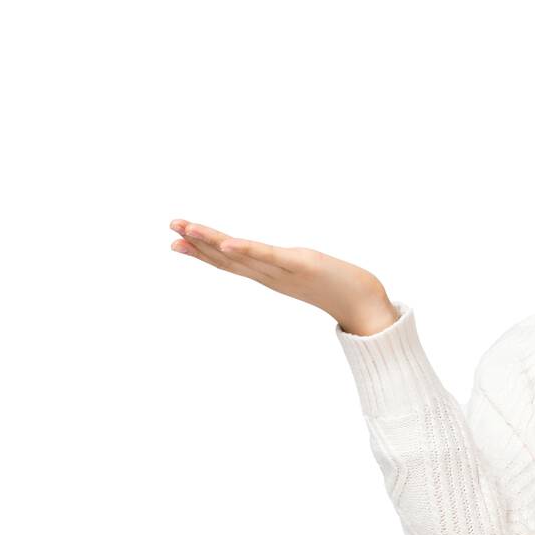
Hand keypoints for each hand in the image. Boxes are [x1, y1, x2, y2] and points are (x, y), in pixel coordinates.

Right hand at [169, 219, 398, 334]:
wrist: (365, 305)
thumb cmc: (339, 288)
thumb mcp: (307, 273)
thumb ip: (290, 267)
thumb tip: (282, 259)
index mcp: (269, 275)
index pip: (229, 262)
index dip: (202, 252)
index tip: (175, 241)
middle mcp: (270, 276)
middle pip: (227, 259)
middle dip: (197, 244)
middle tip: (170, 230)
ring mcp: (283, 272)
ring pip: (240, 256)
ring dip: (211, 242)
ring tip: (186, 229)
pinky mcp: (300, 265)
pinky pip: (268, 257)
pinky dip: (246, 250)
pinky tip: (227, 242)